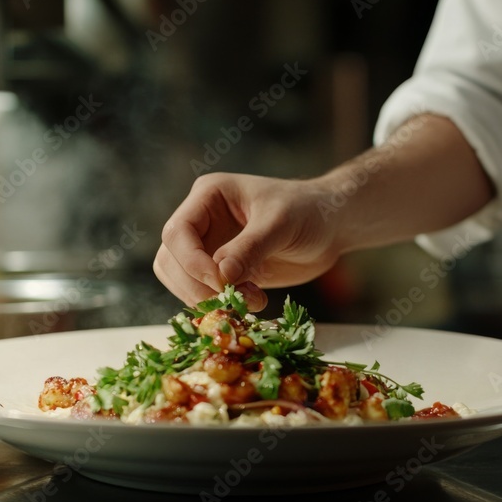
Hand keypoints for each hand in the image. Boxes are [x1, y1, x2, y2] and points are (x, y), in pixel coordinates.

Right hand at [154, 173, 341, 310]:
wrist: (331, 227)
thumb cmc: (309, 212)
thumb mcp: (280, 224)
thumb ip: (249, 247)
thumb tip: (220, 275)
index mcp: (208, 196)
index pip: (177, 232)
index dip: (192, 262)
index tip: (221, 282)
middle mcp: (202, 221)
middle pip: (171, 260)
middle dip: (197, 286)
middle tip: (233, 300)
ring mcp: (210, 247)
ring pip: (182, 281)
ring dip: (208, 299)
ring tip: (253, 301)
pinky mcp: (222, 271)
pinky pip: (204, 293)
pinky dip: (221, 304)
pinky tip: (254, 303)